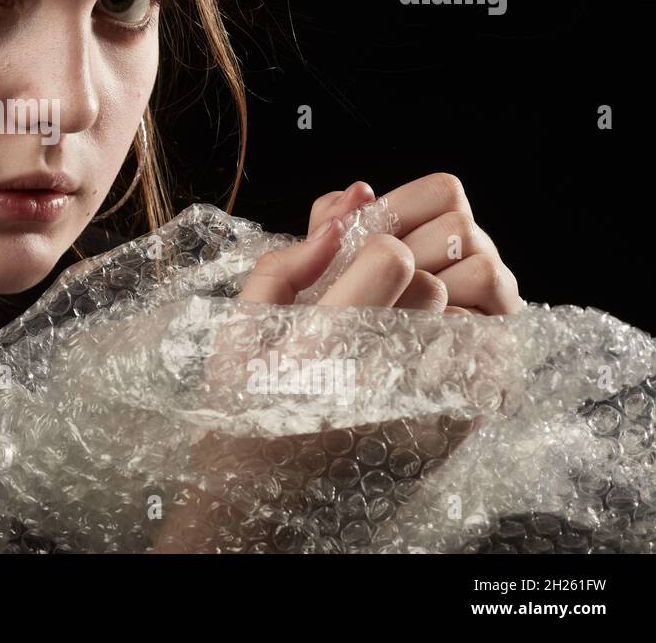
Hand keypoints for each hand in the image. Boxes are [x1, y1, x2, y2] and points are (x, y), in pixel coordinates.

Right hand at [151, 179, 521, 551]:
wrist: (256, 506)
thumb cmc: (239, 412)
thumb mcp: (237, 333)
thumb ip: (286, 265)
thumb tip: (346, 205)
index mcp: (321, 350)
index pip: (391, 260)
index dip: (371, 248)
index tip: (350, 265)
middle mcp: (378, 383)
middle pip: (431, 289)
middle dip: (399, 284)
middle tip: (364, 304)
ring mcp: (417, 416)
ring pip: (456, 326)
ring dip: (426, 319)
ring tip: (383, 338)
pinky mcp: (442, 439)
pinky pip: (473, 370)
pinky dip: (450, 357)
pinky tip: (408, 368)